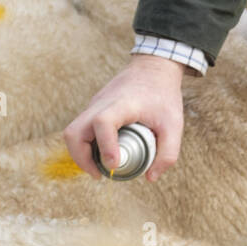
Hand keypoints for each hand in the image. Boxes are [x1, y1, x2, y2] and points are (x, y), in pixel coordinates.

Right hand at [63, 54, 185, 181]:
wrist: (154, 68)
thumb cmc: (164, 95)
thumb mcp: (174, 125)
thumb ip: (167, 153)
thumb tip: (150, 177)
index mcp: (122, 103)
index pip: (103, 122)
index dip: (105, 145)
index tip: (114, 164)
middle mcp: (101, 103)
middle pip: (74, 132)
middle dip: (81, 158)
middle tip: (100, 174)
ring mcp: (94, 105)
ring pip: (72, 131)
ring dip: (80, 154)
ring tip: (99, 168)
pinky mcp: (93, 108)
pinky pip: (81, 129)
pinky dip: (86, 145)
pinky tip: (102, 155)